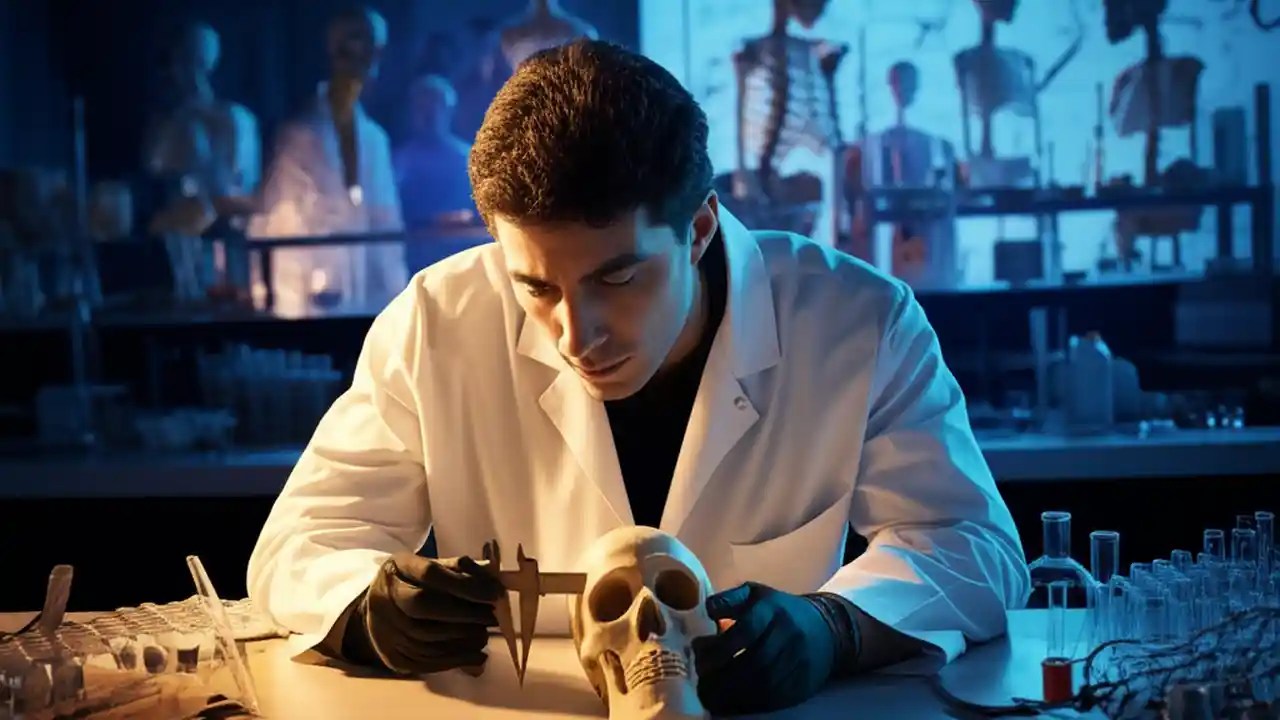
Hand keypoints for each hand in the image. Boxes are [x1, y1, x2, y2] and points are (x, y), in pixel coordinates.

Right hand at [359, 552, 504, 674]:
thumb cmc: (415, 584)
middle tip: (491, 617)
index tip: (494, 593)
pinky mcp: (391, 656)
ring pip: (426, 639)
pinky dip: (456, 660)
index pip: (430, 574)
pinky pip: (426, 662)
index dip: (464, 584)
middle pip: (423, 607)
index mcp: (397, 568)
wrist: (378, 610)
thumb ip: (460, 570)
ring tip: (484, 635)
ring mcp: (384, 629)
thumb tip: (493, 579)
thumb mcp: (431, 566)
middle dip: (464, 614)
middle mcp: (384, 598)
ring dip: (463, 639)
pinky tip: (476, 655)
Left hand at [692, 582, 838, 714]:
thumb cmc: (779, 610)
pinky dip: (750, 703)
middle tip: (699, 680)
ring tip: (709, 694)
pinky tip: (731, 700)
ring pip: (764, 684)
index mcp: (773, 609)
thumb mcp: (755, 594)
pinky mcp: (804, 683)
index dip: (722, 645)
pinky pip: (775, 698)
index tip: (697, 651)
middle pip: (755, 661)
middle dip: (723, 674)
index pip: (747, 629)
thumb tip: (706, 610)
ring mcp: (799, 661)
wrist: (827, 628)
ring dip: (733, 692)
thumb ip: (729, 599)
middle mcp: (789, 634)